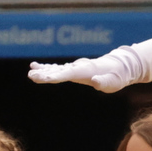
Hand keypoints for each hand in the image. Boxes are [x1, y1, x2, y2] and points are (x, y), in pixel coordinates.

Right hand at [29, 48, 145, 90]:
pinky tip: (37, 68)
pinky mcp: (75, 69)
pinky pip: (59, 69)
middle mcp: (78, 68)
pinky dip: (48, 68)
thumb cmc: (117, 77)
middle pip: (58, 71)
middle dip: (44, 74)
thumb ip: (103, 82)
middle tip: (31, 75)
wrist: (120, 67)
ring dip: (43, 70)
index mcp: (84, 71)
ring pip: (56, 69)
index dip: (54, 76)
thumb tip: (95, 81)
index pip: (66, 74)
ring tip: (31, 71)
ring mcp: (76, 68)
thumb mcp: (113, 83)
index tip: (43, 78)